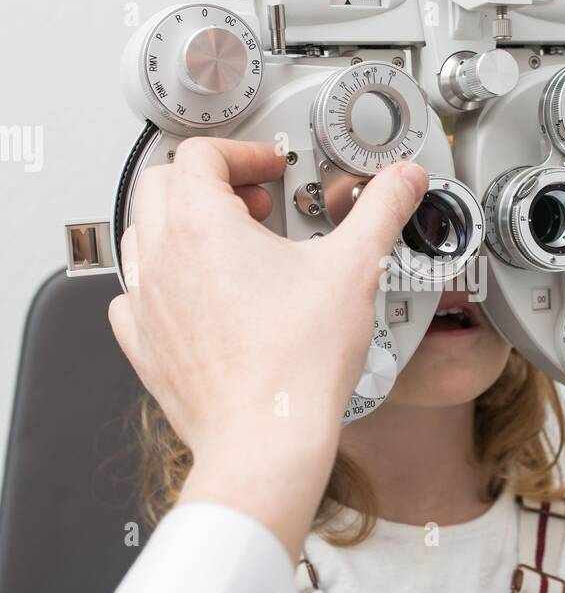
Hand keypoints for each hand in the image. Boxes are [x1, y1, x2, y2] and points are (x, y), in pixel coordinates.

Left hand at [108, 137, 427, 554]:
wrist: (266, 440)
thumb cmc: (298, 364)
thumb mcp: (354, 269)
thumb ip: (381, 211)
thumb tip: (402, 180)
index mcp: (201, 224)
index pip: (202, 154)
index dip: (243, 152)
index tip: (271, 168)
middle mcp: (162, 258)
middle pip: (163, 185)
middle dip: (211, 182)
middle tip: (256, 201)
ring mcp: (146, 304)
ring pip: (143, 236)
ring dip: (182, 225)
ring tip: (230, 243)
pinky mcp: (145, 346)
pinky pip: (135, 296)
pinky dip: (163, 282)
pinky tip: (197, 296)